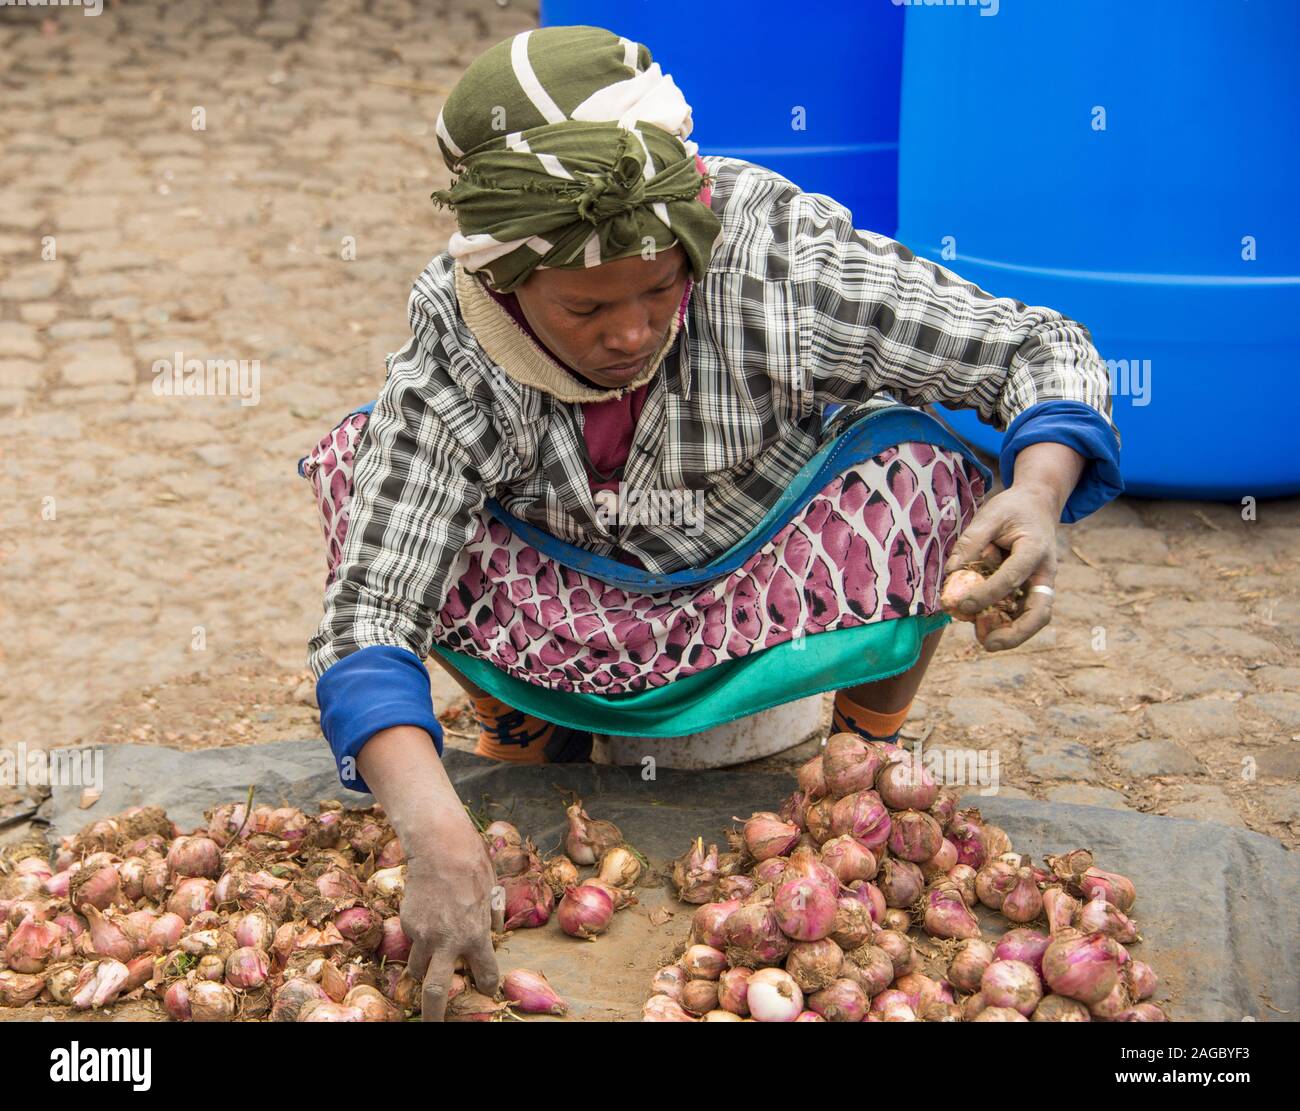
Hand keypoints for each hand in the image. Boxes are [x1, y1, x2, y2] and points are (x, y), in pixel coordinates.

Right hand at [401, 808, 500, 1021]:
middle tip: (433, 1026)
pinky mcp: (408, 924)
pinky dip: (419, 940)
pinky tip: (427, 918)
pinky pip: (413, 942)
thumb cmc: (473, 868)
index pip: (485, 974)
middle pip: (436, 992)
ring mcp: (424, 935)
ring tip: (428, 965)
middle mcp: (448, 942)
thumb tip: (495, 931)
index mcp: (476, 936)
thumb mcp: (493, 894)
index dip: (487, 984)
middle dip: (434, 1015)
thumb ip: (492, 918)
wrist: (440, 848)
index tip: (486, 988)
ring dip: (423, 972)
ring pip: (417, 969)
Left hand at [943, 483, 1059, 650]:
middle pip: (1040, 611)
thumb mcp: (990, 515)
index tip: (961, 605)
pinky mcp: (1032, 590)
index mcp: (1035, 549)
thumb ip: (971, 541)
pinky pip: (1023, 613)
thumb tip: (952, 574)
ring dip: (1011, 634)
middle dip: (1017, 633)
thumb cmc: (1013, 510)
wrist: (1037, 506)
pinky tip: (984, 627)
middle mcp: (1044, 572)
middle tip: (988, 643)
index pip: (1012, 577)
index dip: (987, 594)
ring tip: (983, 640)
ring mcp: (1041, 584)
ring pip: (1034, 618)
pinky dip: (1006, 623)